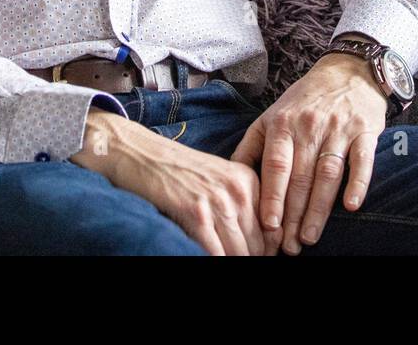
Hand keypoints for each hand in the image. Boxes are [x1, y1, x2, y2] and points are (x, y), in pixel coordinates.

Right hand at [71, 109, 277, 254]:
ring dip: (232, 261)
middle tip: (238, 260)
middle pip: (258, 245)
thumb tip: (261, 245)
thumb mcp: (220, 179)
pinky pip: (215, 254)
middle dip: (249, 258)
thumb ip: (242, 205)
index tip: (257, 256)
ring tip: (221, 256)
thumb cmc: (180, 172)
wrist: (144, 155)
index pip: (273, 229)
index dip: (267, 250)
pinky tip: (202, 255)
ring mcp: (218, 202)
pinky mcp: (196, 215)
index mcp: (248, 180)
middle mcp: (238, 190)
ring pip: (239, 253)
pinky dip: (212, 260)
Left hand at [229, 53, 386, 253]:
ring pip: (327, 173)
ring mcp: (338, 128)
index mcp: (283, 123)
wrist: (348, 71)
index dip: (272, 196)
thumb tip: (230, 176)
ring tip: (310, 237)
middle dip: (293, 214)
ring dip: (319, 209)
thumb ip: (252, 146)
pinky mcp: (365, 131)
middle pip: (301, 176)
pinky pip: (362, 160)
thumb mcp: (272, 115)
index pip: (276, 165)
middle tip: (289, 246)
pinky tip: (351, 205)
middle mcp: (309, 125)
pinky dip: (358, 183)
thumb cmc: (304, 100)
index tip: (268, 225)